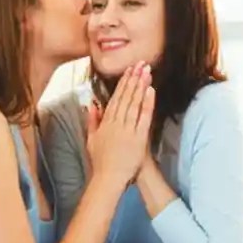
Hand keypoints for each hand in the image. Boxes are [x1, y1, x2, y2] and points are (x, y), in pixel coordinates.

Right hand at [86, 62, 154, 186]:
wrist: (109, 179)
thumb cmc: (101, 161)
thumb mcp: (91, 140)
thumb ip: (92, 121)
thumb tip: (91, 105)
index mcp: (106, 122)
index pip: (116, 98)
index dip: (123, 82)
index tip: (129, 70)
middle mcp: (116, 123)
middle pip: (126, 97)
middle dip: (133, 79)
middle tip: (140, 63)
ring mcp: (127, 129)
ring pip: (134, 103)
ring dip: (140, 86)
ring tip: (146, 71)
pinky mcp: (138, 137)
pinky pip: (143, 117)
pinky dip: (147, 103)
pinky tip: (150, 90)